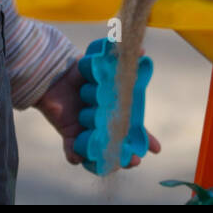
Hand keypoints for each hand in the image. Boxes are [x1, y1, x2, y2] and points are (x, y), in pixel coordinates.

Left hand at [34, 58, 162, 167]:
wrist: (56, 72)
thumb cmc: (83, 71)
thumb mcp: (104, 63)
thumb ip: (122, 59)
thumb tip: (142, 51)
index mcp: (115, 111)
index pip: (134, 128)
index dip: (146, 139)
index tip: (156, 148)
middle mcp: (103, 124)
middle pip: (119, 145)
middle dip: (128, 155)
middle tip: (135, 160)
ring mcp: (87, 130)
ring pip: (99, 151)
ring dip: (106, 159)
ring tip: (113, 162)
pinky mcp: (69, 132)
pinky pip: (72, 149)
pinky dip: (73, 154)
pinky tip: (76, 156)